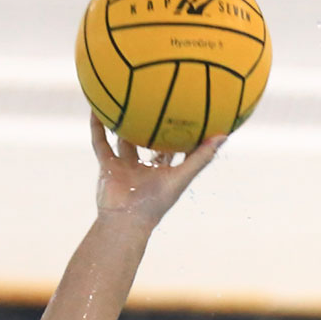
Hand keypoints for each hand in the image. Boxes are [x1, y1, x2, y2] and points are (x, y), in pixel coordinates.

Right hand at [90, 113, 223, 222]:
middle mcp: (144, 168)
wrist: (125, 220)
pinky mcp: (107, 167)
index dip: (182, 135)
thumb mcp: (182, 176)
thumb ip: (201, 157)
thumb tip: (224, 135)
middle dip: (152, 126)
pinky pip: (100, 143)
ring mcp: (124, 167)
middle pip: (149, 143)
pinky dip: (97, 128)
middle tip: (156, 100)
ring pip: (122, 140)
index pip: (175, 150)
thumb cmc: (156, 203)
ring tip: (122, 99)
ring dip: (122, 123)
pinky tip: (95, 109)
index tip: (189, 114)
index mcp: (164, 171)